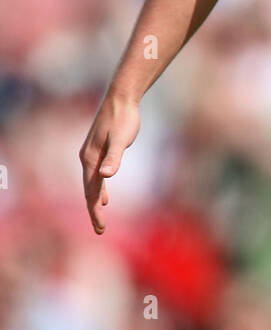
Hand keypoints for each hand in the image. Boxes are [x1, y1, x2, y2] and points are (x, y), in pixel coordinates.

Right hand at [79, 95, 140, 233]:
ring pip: (92, 183)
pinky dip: (99, 188)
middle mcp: (87, 158)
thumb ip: (114, 158)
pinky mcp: (99, 150)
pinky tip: (106, 195)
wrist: (121, 99)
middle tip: (100, 230)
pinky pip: (96, 175)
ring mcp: (92, 154)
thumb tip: (105, 176)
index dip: (95, 210)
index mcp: (91, 160)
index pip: (91, 191)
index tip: (100, 227)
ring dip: (95, 200)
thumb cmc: (124, 119)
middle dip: (93, 210)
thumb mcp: (121, 140)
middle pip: (89, 190)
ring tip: (100, 217)